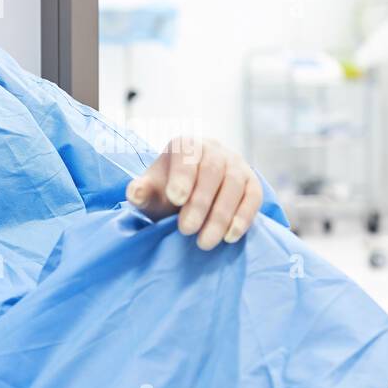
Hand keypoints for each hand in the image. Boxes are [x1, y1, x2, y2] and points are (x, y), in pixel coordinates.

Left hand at [125, 137, 262, 250]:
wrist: (192, 196)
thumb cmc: (168, 193)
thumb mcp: (151, 193)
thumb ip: (141, 192)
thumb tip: (135, 192)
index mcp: (186, 145)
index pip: (187, 154)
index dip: (182, 175)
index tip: (175, 199)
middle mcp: (214, 149)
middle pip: (212, 170)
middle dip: (200, 202)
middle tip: (185, 230)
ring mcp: (236, 164)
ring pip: (234, 184)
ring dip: (221, 215)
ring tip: (205, 242)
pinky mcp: (252, 182)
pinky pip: (253, 197)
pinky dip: (244, 217)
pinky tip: (230, 237)